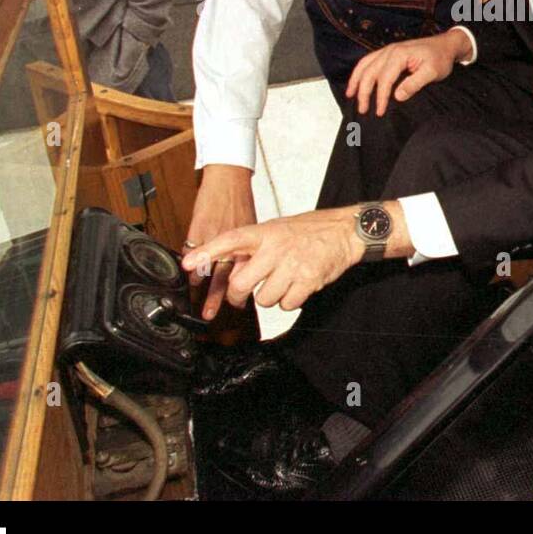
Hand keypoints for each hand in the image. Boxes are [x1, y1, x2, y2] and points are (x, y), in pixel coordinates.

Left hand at [181, 209, 361, 313]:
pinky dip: (290, 301)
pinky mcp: (307, 281)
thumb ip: (254, 245)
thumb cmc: (309, 231)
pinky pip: (286, 305)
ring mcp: (291, 265)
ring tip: (282, 282)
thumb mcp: (277, 228)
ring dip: (270, 297)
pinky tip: (296, 287)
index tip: (188, 263)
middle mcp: (276, 248)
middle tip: (242, 295)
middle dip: (238, 295)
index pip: (230, 240)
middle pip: (240, 284)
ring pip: (263, 299)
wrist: (344, 231)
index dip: (207, 252)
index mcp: (265, 233)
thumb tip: (228, 263)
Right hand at [187, 164, 255, 319]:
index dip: (240, 289)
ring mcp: (214, 235)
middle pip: (225, 274)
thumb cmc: (240, 201)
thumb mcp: (251, 226)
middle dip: (218, 295)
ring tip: (196, 299)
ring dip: (201, 284)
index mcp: (249, 241)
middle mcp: (232, 240)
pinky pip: (193, 250)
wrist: (229, 178)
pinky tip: (188, 276)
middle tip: (211, 312)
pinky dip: (191, 264)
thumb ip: (250, 247)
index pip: (245, 270)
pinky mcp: (199, 227)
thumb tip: (249, 267)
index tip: (235, 304)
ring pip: (208, 265)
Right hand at [346, 29, 470, 115]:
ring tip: (350, 95)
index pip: (384, 79)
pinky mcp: (388, 52)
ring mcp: (387, 50)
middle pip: (370, 72)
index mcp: (399, 55)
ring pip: (365, 65)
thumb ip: (415, 83)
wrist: (446, 45)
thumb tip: (397, 96)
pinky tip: (357, 81)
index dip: (381, 97)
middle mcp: (389, 51)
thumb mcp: (432, 72)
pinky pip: (368, 61)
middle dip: (364, 92)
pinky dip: (360, 71)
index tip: (380, 111)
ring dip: (356, 80)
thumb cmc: (440, 58)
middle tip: (363, 109)